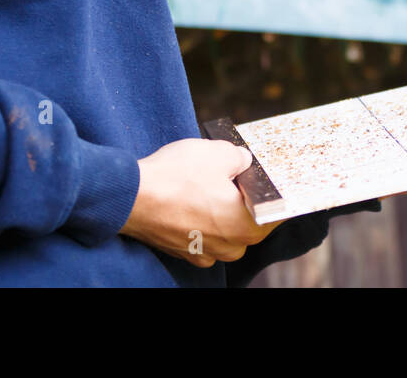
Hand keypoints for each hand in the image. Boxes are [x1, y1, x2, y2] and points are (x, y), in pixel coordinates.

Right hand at [119, 138, 282, 266]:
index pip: (274, 212)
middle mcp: (229, 247)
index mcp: (247, 227)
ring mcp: (205, 253)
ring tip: (207, 185)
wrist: (131, 196)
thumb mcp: (220, 152)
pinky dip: (200, 221)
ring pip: (225, 230)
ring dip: (221, 212)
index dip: (270, 191)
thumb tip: (244, 161)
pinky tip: (190, 200)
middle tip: (233, 175)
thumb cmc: (178, 176)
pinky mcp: (183, 252)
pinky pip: (202, 236)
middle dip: (244, 200)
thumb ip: (242, 158)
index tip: (266, 178)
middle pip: (249, 222)